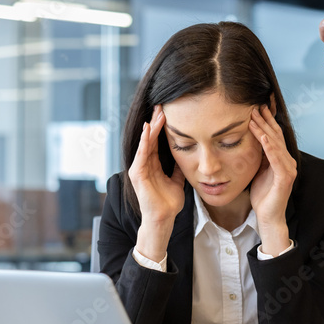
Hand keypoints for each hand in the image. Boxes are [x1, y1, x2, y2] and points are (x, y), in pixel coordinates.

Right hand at [128, 106, 184, 259]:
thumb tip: (186, 156)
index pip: (158, 141)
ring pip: (146, 143)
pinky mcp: (137, 174)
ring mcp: (140, 168)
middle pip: (151, 138)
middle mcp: (145, 164)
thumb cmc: (169, 202)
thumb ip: (178, 168)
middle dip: (156, 121)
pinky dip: (145, 141)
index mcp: (154, 164)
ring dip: (152, 127)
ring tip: (157, 113)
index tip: (169, 112)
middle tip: (162, 104)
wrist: (164, 218)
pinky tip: (149, 129)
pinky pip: (142, 153)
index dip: (163, 127)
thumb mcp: (177, 180)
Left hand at [248, 105, 295, 253]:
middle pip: (276, 136)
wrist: (268, 217)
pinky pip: (276, 158)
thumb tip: (252, 142)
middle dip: (265, 120)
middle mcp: (288, 161)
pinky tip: (262, 136)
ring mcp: (288, 169)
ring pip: (276, 144)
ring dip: (264, 129)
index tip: (256, 108)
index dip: (266, 121)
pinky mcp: (285, 177)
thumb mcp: (259, 171)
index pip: (274, 136)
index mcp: (281, 159)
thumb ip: (259, 157)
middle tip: (256, 105)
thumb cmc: (263, 196)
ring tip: (255, 116)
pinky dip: (269, 146)